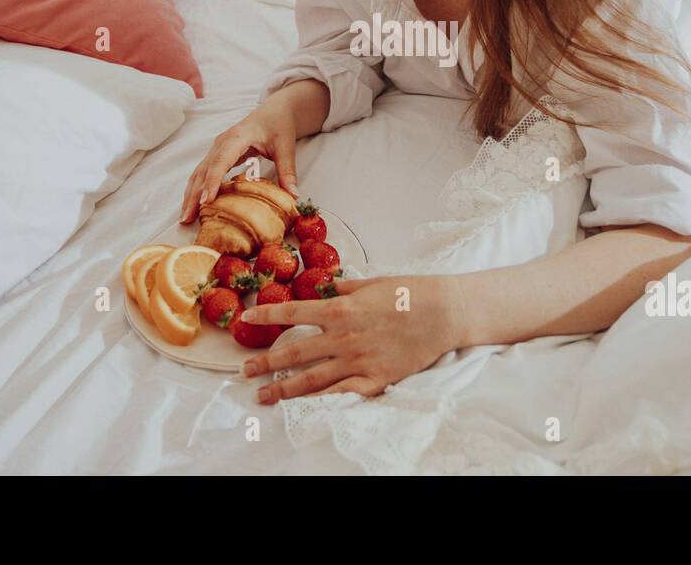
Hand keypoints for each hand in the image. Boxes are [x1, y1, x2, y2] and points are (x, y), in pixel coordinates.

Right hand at [180, 106, 297, 223]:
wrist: (275, 110)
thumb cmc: (279, 125)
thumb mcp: (286, 147)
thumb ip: (288, 171)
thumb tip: (293, 196)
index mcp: (238, 136)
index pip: (221, 161)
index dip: (213, 181)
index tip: (206, 201)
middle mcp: (222, 141)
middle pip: (204, 170)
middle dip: (194, 194)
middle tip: (187, 219)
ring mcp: (217, 147)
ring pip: (199, 172)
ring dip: (191, 194)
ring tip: (185, 218)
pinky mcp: (218, 154)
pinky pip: (203, 173)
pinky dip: (196, 189)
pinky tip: (194, 205)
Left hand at [238, 275, 464, 402]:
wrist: (445, 313)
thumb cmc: (412, 292)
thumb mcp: (375, 282)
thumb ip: (347, 287)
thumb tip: (327, 286)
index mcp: (340, 309)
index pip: (292, 313)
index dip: (266, 317)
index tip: (246, 321)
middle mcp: (343, 337)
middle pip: (294, 352)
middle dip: (265, 363)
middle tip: (244, 372)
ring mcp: (358, 360)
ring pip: (312, 379)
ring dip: (283, 389)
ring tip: (262, 396)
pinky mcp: (375, 379)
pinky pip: (342, 394)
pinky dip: (321, 401)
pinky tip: (303, 407)